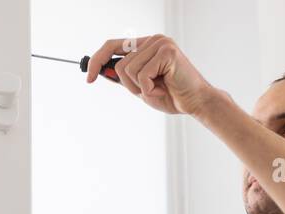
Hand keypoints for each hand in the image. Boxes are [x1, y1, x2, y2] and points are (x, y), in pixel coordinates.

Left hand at [86, 35, 212, 115]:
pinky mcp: (166, 51)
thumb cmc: (171, 96)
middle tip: (148, 91)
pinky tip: (164, 88)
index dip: (97, 60)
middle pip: (119, 65)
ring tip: (159, 89)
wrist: (195, 103)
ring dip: (140, 88)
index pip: (113, 45)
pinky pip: (141, 74)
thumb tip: (101, 72)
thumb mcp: (140, 87)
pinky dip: (149, 88)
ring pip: (128, 70)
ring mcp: (160, 43)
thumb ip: (124, 78)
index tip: (89, 78)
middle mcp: (152, 40)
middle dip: (129, 86)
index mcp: (146, 45)